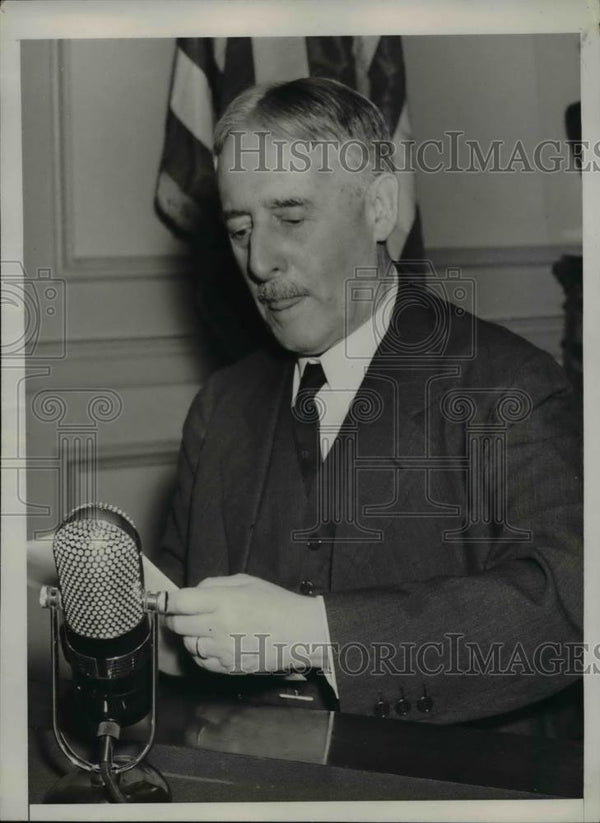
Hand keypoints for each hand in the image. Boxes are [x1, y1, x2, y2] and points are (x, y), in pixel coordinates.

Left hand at [164, 574, 327, 674]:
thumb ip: (214, 584)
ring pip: (187, 644)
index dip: (166, 601)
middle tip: (187, 613)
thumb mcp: (246, 582)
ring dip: (190, 635)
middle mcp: (218, 626)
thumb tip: (192, 591)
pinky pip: (200, 661)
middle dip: (178, 617)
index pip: (179, 602)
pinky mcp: (227, 667)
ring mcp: (222, 649)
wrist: (300, 633)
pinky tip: (215, 642)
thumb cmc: (276, 604)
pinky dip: (201, 652)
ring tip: (207, 627)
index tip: (162, 601)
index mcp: (222, 601)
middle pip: (177, 624)